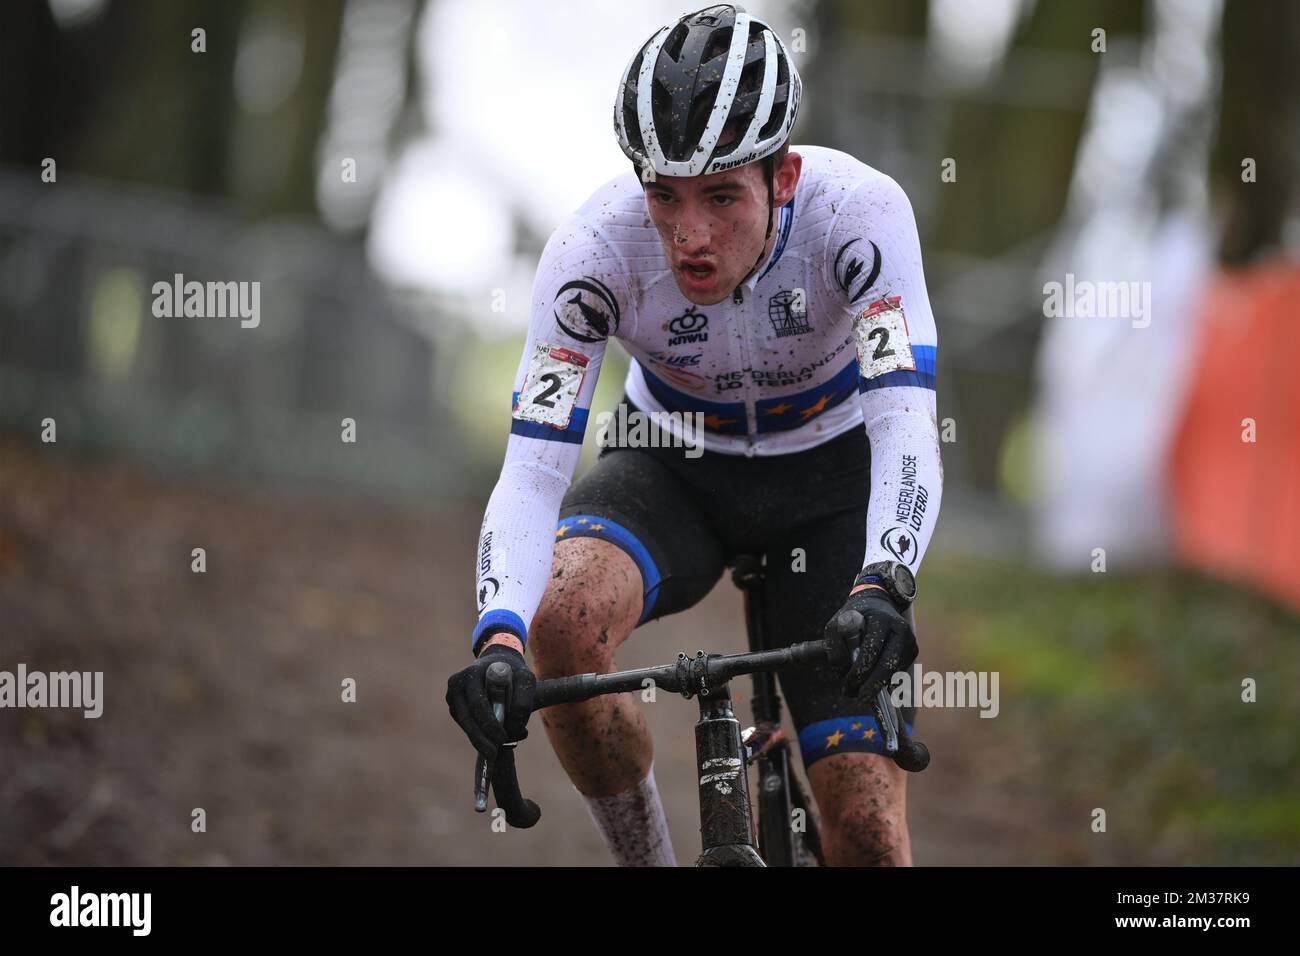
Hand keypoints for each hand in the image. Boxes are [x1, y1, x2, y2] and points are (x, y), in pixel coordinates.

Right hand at [446, 642, 536, 760]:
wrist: (498, 663)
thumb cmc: (514, 673)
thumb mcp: (526, 680)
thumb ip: (523, 701)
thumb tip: (513, 728)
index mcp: (472, 673)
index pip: (478, 704)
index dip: (489, 724)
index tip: (503, 738)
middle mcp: (457, 683)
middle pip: (468, 718)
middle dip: (482, 738)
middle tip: (494, 754)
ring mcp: (453, 695)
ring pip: (465, 723)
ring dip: (479, 740)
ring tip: (493, 753)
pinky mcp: (454, 706)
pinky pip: (465, 724)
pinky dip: (477, 734)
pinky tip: (489, 741)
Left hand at [823, 586, 917, 699]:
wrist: (877, 604)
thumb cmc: (853, 617)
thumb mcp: (836, 625)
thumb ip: (834, 646)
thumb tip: (843, 671)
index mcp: (881, 619)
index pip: (872, 649)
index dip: (859, 670)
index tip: (847, 684)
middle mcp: (900, 629)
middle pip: (889, 664)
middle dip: (872, 685)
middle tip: (859, 698)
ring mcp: (910, 641)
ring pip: (894, 671)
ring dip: (877, 684)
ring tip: (859, 689)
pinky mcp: (912, 651)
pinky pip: (898, 672)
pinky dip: (884, 679)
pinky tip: (871, 677)